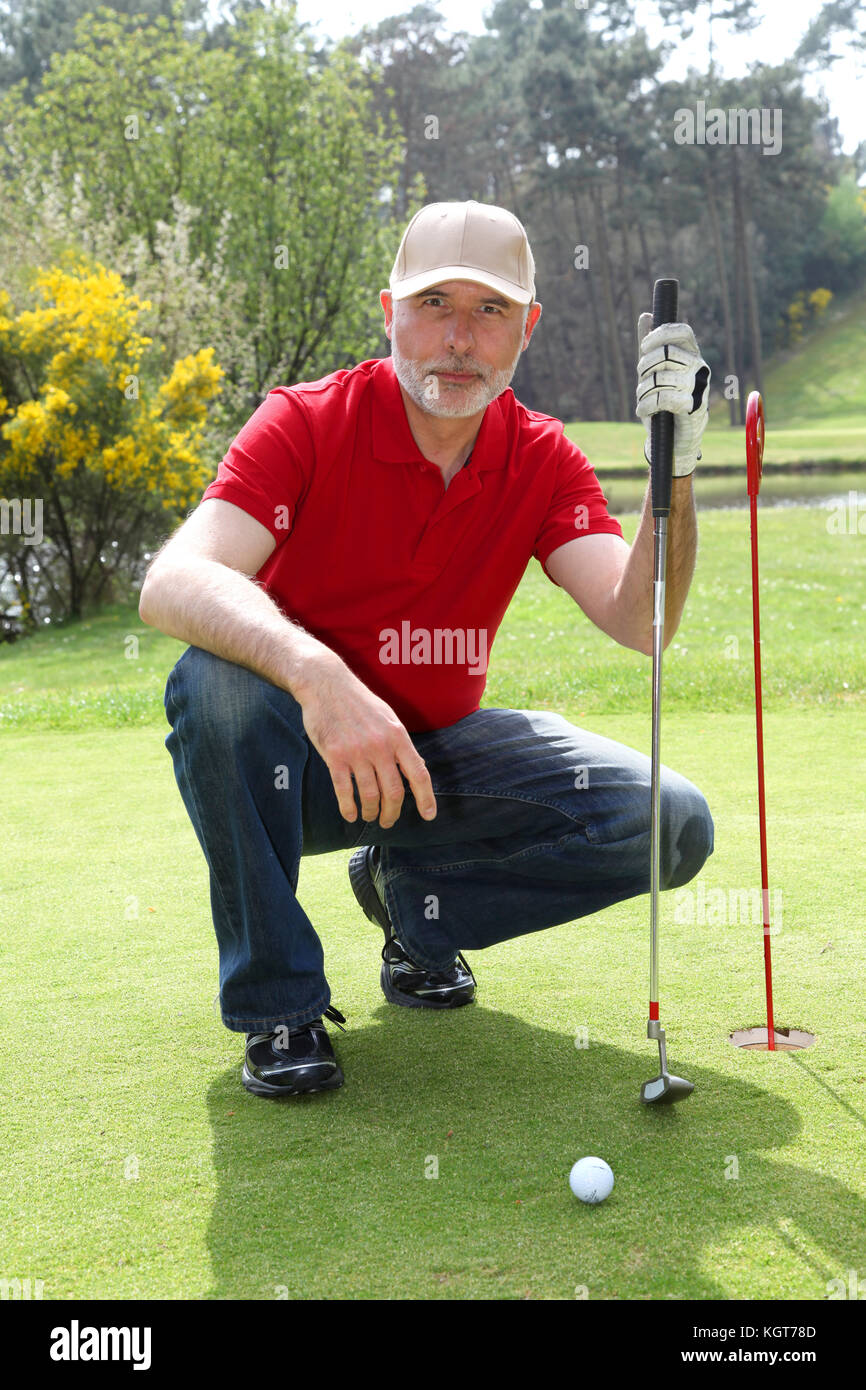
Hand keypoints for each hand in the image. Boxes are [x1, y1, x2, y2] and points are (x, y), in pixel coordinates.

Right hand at [298, 655, 436, 828]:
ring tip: (370, 816)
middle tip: (388, 821)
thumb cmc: (360, 703)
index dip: (426, 798)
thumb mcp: (388, 718)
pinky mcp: (334, 756)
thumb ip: (401, 744)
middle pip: (394, 791)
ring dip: (371, 812)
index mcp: (398, 736)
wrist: (326, 685)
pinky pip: (344, 791)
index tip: (429, 816)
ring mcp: (356, 752)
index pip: (418, 774)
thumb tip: (417, 768)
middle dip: (392, 812)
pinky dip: (349, 808)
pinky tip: (351, 815)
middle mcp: (380, 746)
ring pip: (370, 795)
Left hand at [635, 313, 710, 476]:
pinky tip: (643, 411)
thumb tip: (646, 316)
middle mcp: (699, 368)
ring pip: (661, 377)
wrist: (674, 439)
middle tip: (641, 381)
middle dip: (644, 367)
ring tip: (642, 400)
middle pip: (665, 353)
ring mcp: (698, 387)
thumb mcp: (655, 372)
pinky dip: (646, 405)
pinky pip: (663, 398)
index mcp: (692, 356)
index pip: (682, 331)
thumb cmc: (664, 402)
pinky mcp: (693, 407)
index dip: (660, 334)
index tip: (643, 347)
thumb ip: (651, 346)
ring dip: (643, 391)